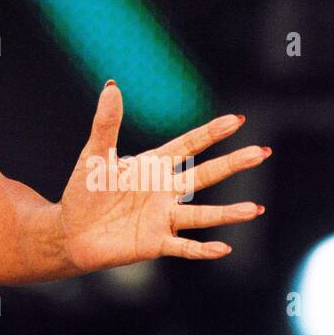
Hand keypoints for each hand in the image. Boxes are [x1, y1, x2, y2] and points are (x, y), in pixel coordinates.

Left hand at [45, 82, 270, 276]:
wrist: (71, 232)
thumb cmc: (84, 192)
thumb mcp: (95, 154)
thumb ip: (107, 123)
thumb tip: (111, 86)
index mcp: (152, 166)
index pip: (189, 145)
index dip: (211, 133)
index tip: (238, 119)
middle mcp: (164, 191)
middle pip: (205, 175)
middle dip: (233, 164)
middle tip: (262, 152)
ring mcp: (163, 218)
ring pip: (201, 214)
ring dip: (228, 213)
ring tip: (256, 210)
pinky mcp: (155, 243)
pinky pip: (183, 246)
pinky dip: (202, 249)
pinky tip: (223, 247)